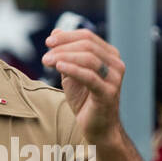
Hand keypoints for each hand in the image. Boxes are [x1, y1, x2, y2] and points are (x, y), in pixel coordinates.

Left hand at [41, 28, 124, 145]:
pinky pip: (89, 77)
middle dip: (63, 47)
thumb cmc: (85, 101)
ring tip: (47, 62)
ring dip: (64, 57)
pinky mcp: (108, 93)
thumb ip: (66, 54)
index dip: (67, 36)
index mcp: (110, 56)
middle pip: (88, 45)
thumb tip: (55, 32)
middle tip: (45, 56)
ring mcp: (114, 79)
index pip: (88, 37)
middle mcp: (116, 64)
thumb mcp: (72, 74)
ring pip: (88, 58)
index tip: (48, 42)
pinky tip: (59, 67)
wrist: (97, 128)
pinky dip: (72, 69)